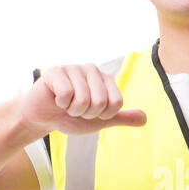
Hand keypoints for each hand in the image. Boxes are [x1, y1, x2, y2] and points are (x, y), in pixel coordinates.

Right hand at [16, 63, 146, 135]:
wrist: (44, 117)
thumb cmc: (72, 116)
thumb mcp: (100, 121)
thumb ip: (121, 118)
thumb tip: (145, 119)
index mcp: (106, 79)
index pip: (116, 103)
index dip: (103, 115)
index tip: (91, 112)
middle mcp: (92, 70)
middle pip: (100, 102)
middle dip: (86, 113)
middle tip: (76, 109)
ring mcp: (74, 68)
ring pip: (83, 99)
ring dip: (72, 110)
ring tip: (66, 104)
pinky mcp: (56, 71)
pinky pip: (66, 94)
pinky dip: (60, 103)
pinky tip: (56, 98)